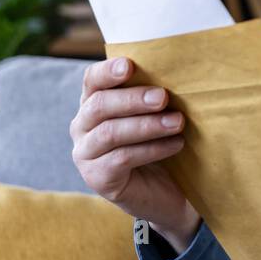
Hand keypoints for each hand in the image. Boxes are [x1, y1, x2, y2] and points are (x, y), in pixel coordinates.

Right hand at [70, 56, 200, 253]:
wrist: (165, 193)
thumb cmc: (161, 144)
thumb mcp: (157, 115)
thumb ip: (155, 95)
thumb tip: (178, 72)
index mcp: (94, 103)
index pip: (92, 80)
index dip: (108, 71)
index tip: (129, 66)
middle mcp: (82, 126)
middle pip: (99, 105)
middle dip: (133, 99)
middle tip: (163, 97)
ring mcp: (85, 154)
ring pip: (110, 133)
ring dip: (146, 125)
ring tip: (178, 122)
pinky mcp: (97, 178)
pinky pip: (122, 158)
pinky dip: (152, 149)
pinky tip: (176, 144)